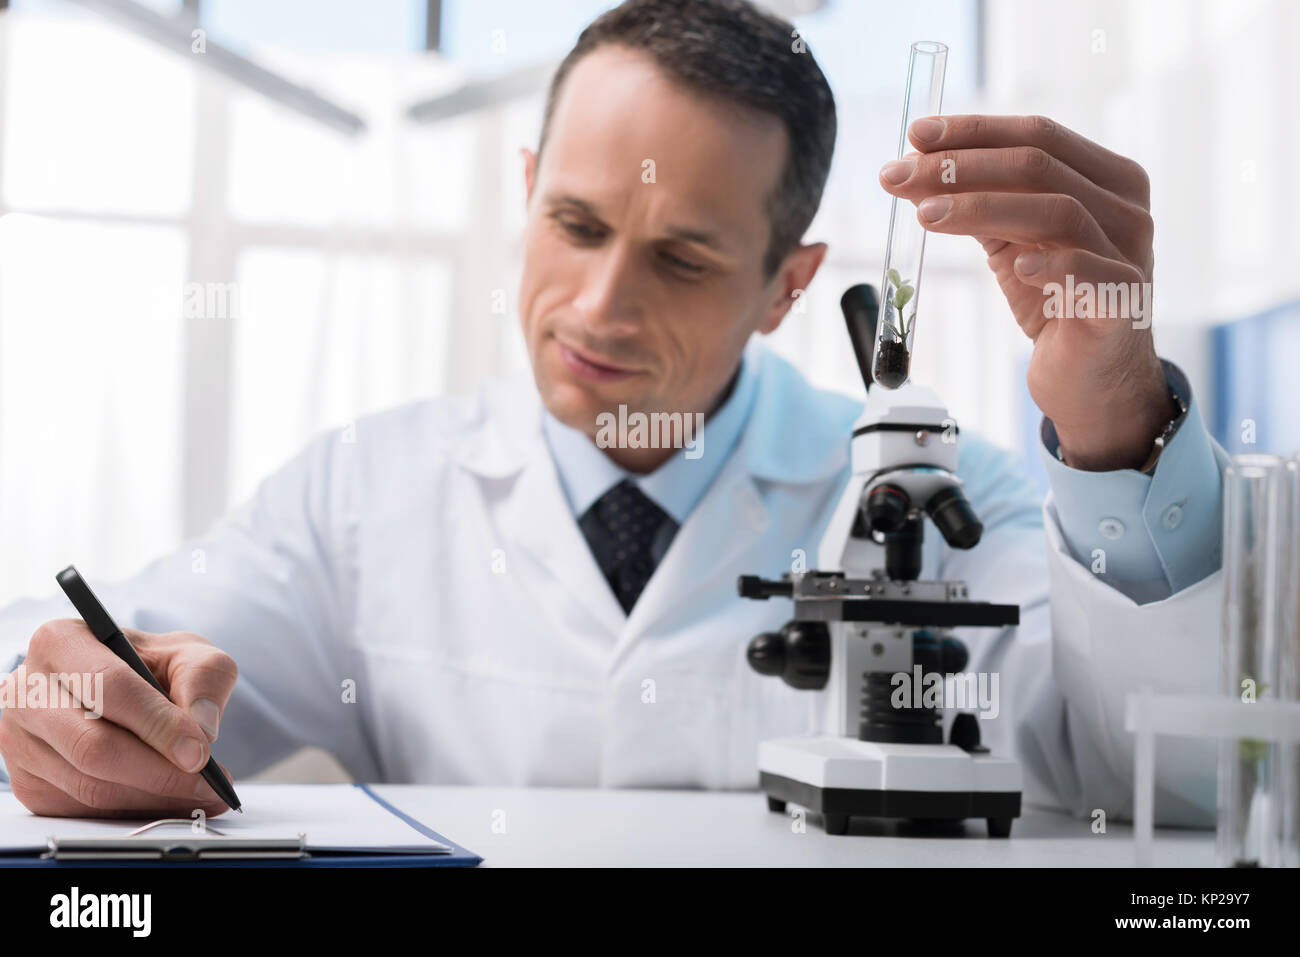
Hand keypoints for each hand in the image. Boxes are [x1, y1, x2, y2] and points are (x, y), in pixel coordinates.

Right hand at [0, 619, 237, 817]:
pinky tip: (169, 800)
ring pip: (89, 786)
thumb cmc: (149, 665)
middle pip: (93, 746)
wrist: (122, 688)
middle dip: (159, 772)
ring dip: (153, 798)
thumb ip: (203, 676)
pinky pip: (83, 810)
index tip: (198, 752)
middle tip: (208, 782)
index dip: (158, 724)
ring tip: (201, 794)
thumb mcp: (186, 652)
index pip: (109, 687)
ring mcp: (20, 742)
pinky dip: (135, 811)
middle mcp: (27, 692)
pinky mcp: (28, 783)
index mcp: (61, 642)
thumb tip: (202, 727)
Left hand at [879, 114, 1176, 470]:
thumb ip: (973, 204)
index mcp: (1106, 179)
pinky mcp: (1123, 302)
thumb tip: (909, 168)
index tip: (916, 135)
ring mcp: (1129, 254)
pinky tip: (1016, 265)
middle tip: (900, 175)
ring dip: (982, 207)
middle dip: (961, 166)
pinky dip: (1051, 262)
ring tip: (926, 215)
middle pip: (1039, 166)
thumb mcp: (1010, 242)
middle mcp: (1125, 209)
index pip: (1038, 135)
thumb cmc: (1052, 302)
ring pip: (1056, 210)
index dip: (975, 130)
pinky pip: (1088, 271)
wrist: (1088, 378)